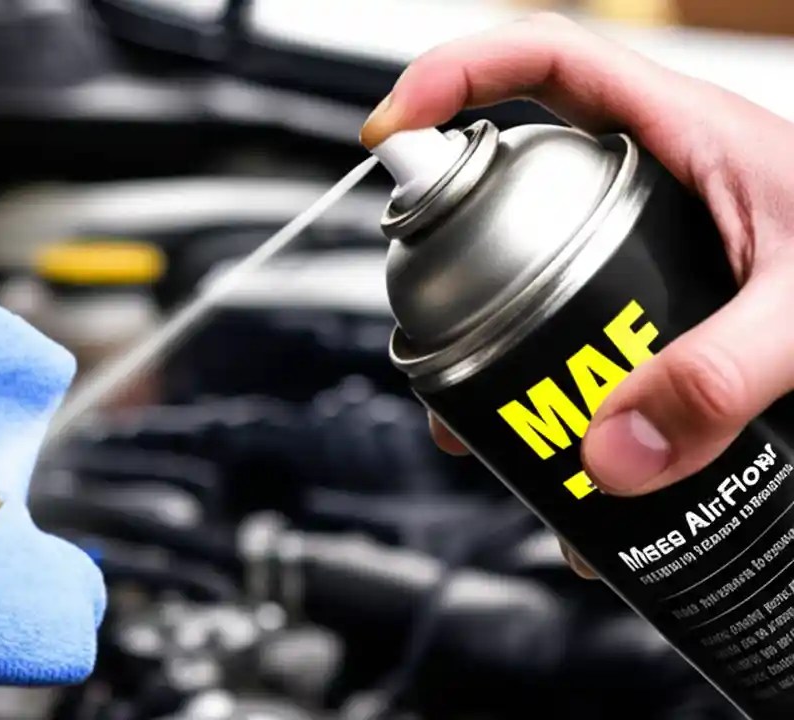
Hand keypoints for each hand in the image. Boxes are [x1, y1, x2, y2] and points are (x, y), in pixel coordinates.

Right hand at [360, 14, 793, 578]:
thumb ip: (719, 379)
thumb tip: (611, 451)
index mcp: (683, 134)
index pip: (546, 60)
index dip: (455, 74)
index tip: (394, 125)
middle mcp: (657, 179)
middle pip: (516, 180)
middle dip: (455, 249)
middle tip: (428, 310)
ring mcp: (658, 241)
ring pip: (541, 270)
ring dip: (500, 348)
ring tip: (481, 422)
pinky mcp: (670, 300)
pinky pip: (585, 333)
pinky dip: (559, 398)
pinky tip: (566, 463)